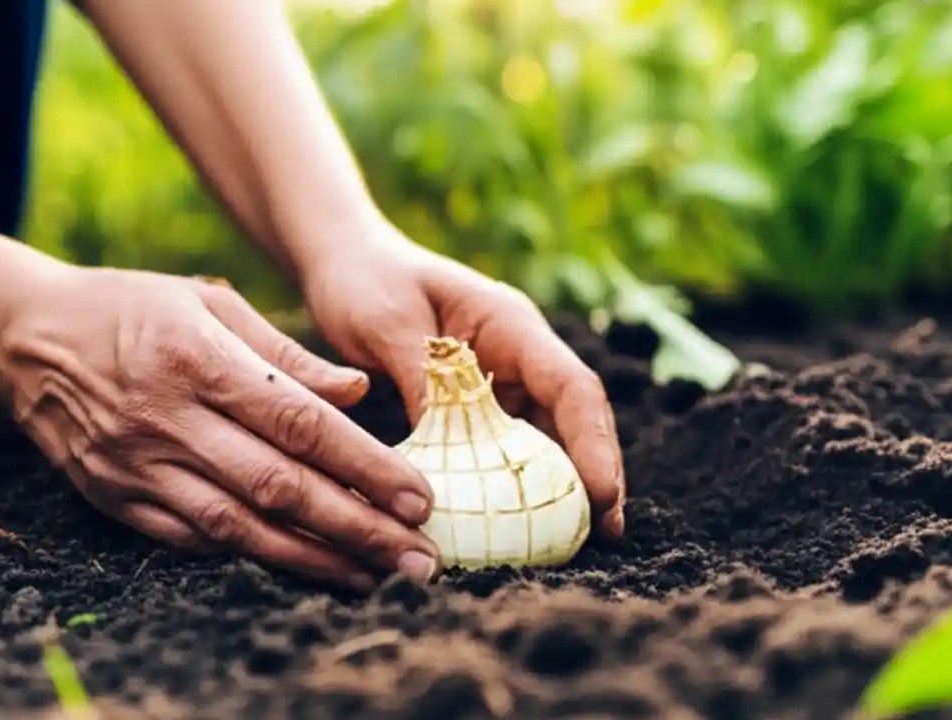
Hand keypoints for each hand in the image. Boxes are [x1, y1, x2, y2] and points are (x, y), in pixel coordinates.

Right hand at [0, 267, 439, 590]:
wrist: (25, 340)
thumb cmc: (130, 310)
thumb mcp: (207, 302)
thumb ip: (285, 351)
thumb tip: (357, 393)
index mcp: (199, 359)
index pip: (299, 423)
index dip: (363, 466)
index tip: (418, 497)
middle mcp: (169, 420)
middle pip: (279, 486)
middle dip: (357, 528)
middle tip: (417, 558)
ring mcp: (138, 467)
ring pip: (239, 529)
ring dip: (313, 559)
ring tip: (373, 578)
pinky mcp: (117, 500)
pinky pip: (192, 541)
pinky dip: (249, 557)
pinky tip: (300, 568)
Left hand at [301, 226, 625, 537]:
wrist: (344, 265)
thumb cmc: (365, 283)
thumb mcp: (388, 327)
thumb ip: (423, 383)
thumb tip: (450, 456)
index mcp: (511, 324)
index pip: (571, 386)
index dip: (593, 443)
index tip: (602, 496)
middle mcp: (519, 354)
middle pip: (576, 419)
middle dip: (597, 475)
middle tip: (606, 536)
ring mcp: (503, 380)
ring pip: (550, 438)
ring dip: (565, 488)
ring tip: (580, 546)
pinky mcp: (479, 405)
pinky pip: (509, 448)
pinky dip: (518, 485)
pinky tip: (521, 527)